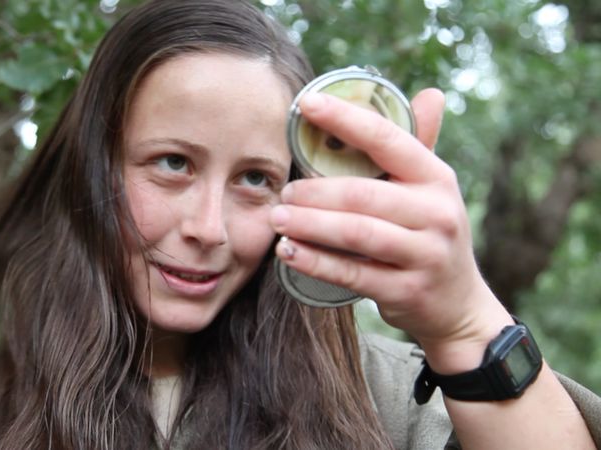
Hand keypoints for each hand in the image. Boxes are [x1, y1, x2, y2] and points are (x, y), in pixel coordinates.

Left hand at [270, 89, 512, 369]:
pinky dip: (315, 262)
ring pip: (356, 234)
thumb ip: (419, 146)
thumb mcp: (432, 191)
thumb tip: (430, 93)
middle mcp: (437, 214)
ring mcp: (425, 255)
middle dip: (315, 191)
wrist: (458, 306)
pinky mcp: (407, 291)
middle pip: (363, 195)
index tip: (307, 103)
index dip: (346, 119)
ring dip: (309, 224)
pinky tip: (288, 252)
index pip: (388, 140)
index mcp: (437, 178)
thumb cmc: (429, 235)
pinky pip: (352, 275)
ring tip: (277, 218)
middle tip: (283, 190)